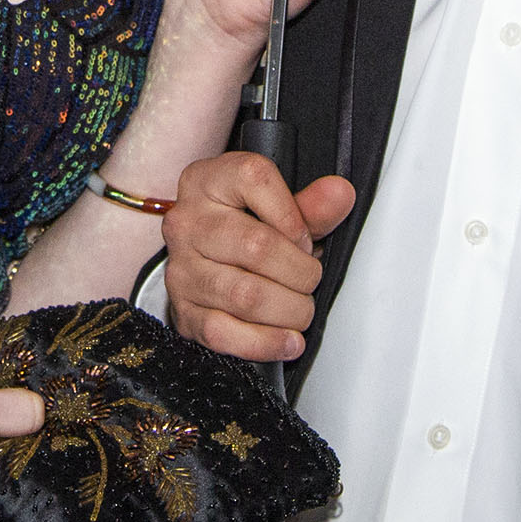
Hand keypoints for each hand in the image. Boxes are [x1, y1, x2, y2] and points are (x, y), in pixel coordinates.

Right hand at [161, 151, 355, 361]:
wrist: (208, 261)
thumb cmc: (247, 228)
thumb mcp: (280, 208)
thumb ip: (312, 205)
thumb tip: (340, 194)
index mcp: (208, 180)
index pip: (255, 179)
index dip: (294, 215)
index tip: (306, 238)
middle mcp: (187, 222)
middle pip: (256, 246)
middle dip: (300, 271)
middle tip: (310, 279)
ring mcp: (180, 269)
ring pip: (244, 295)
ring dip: (288, 310)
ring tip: (302, 309)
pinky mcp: (183, 311)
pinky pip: (223, 333)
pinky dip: (265, 342)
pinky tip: (288, 341)